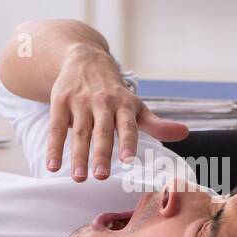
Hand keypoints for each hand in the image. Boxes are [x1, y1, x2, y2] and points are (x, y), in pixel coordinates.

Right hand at [46, 44, 188, 180]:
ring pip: (80, 132)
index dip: (127, 142)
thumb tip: (184, 133)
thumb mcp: (136, 105)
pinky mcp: (60, 102)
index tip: (128, 161)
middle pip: (102, 131)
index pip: (127, 125)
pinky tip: (52, 166)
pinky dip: (54, 148)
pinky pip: (56, 128)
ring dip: (78, 155)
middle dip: (101, 153)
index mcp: (124, 105)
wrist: (85, 58)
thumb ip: (156, 124)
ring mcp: (80, 102)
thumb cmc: (114, 91)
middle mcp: (103, 102)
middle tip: (101, 176)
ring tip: (79, 177)